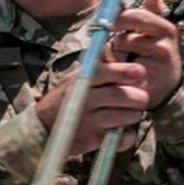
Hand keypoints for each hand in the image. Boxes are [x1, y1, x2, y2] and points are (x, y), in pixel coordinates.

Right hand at [35, 3, 181, 155]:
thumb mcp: (75, 77)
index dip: (127, 71)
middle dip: (139, 97)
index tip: (140, 71)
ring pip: (127, 116)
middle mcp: (85, 99)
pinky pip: (122, 138)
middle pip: (124, 96)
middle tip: (140, 97)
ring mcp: (89, 120)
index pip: (107, 71)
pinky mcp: (93, 140)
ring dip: (134, 115)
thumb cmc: (66, 99)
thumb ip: (96, 64)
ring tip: (129, 113)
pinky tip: (123, 132)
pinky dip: (127, 136)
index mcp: (82, 80)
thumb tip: (116, 44)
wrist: (43, 128)